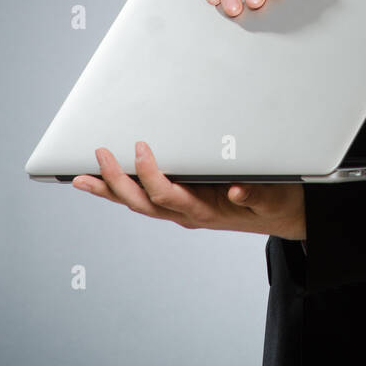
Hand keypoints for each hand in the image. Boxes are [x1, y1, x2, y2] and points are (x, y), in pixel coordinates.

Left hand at [73, 142, 305, 239]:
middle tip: (99, 155)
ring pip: (138, 204)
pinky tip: (106, 183)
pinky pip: (145, 200)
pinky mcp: (182, 203)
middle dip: (117, 181)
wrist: (283, 216)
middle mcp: (188, 213)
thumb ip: (256, 195)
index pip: (169, 195)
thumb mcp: (273, 197)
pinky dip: (122, 191)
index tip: (141, 149)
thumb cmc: (276, 203)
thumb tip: (236, 190)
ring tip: (81, 178)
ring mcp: (182, 210)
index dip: (151, 175)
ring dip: (110, 190)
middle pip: (142, 203)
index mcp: (205, 210)